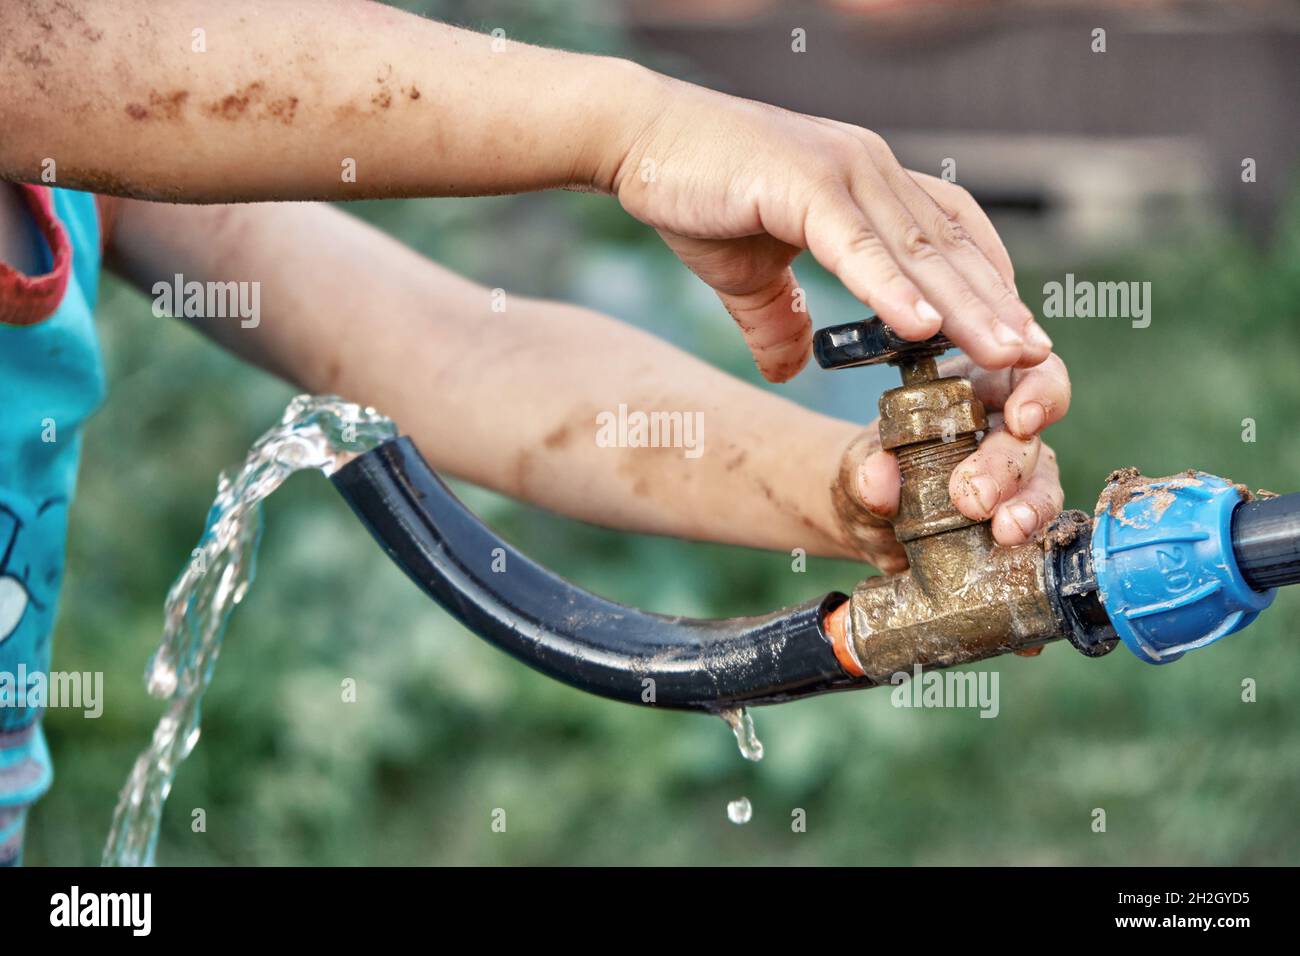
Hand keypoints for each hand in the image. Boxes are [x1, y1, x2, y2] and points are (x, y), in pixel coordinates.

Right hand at [610, 77, 1051, 381]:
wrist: (639, 139)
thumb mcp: (748, 275)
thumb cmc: (697, 193)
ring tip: (1006, 355)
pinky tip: (921, 329)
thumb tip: (787, 369)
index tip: (1013, 338)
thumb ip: (779, 318)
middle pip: (949, 249)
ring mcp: (841, 172)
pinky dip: (892, 288)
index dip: (987, 286)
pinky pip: (856, 246)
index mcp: (867, 185)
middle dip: (997, 306)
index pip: (948, 237)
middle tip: (1036, 359)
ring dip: (967, 307)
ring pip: (917, 251)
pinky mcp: (802, 184)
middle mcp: (869, 170)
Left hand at [834, 352, 1069, 568]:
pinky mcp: (1015, 513)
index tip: (1020, 420)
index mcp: (969, 388)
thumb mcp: (855, 465)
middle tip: (974, 498)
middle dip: (1006, 465)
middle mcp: (1001, 427)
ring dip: (1029, 504)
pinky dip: (1027, 527)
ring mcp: (1016, 472)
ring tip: (1007, 528)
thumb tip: (878, 476)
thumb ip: (864, 470)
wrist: (861, 521)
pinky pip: (1033, 518)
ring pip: (1042, 480)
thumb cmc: (867, 472)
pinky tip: (1011, 538)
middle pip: (1029, 434)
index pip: (1022, 372)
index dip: (1037, 389)